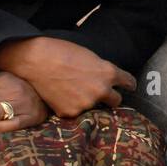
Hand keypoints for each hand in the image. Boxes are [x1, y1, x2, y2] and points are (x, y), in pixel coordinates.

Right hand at [0, 37, 135, 117]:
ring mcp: (86, 104)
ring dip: (89, 102)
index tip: (129, 87)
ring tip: (74, 91)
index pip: (129, 83)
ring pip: (94, 108)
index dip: (129, 84)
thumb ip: (102, 71)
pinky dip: (71, 107)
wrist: (36, 60)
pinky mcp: (70, 113)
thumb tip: (107, 82)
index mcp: (109, 73)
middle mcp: (101, 90)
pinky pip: (76, 113)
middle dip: (111, 98)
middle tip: (103, 95)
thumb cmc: (62, 52)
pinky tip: (62, 96)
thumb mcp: (90, 58)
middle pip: (117, 101)